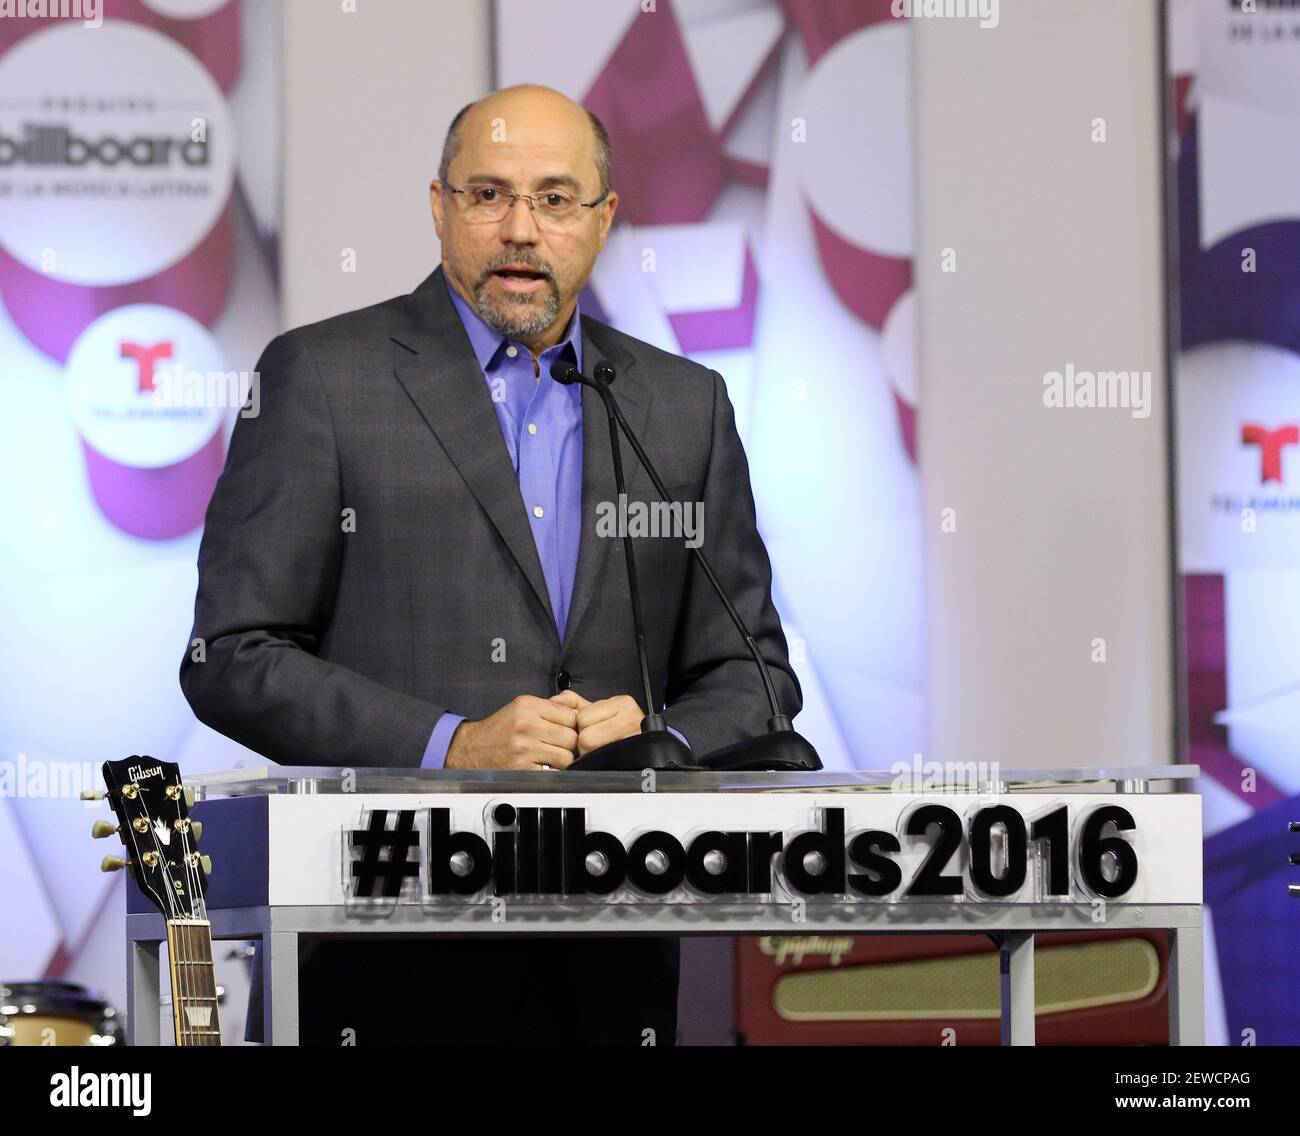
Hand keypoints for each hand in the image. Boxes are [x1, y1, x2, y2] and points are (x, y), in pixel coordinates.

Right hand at [445, 694, 579, 769]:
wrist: (470, 749)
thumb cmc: (500, 729)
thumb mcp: (521, 707)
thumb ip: (550, 706)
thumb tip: (578, 708)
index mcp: (528, 706)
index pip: (571, 716)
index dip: (573, 725)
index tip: (567, 730)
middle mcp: (526, 725)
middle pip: (571, 737)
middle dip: (569, 744)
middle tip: (559, 746)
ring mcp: (524, 748)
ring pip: (566, 757)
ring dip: (562, 760)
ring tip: (550, 757)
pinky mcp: (522, 769)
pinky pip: (554, 773)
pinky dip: (552, 773)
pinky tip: (542, 767)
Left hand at [572, 693, 644, 756]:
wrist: (644, 741)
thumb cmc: (619, 725)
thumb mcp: (599, 709)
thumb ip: (575, 703)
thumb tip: (556, 700)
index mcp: (622, 703)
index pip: (583, 718)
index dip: (581, 726)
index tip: (590, 727)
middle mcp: (630, 718)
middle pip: (586, 737)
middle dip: (585, 741)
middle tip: (595, 740)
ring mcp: (633, 738)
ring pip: (592, 751)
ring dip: (591, 752)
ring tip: (599, 748)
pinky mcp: (632, 756)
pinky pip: (601, 762)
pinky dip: (598, 761)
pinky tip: (604, 756)